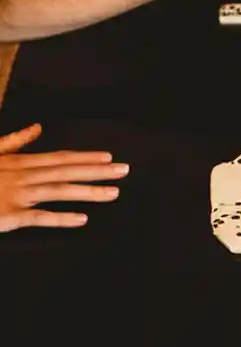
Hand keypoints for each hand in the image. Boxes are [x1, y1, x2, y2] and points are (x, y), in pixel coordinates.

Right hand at [0, 124, 128, 232]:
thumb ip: (14, 141)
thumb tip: (37, 127)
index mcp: (18, 162)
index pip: (59, 158)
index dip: (85, 158)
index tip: (108, 157)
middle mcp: (21, 176)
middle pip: (64, 172)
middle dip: (96, 170)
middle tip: (123, 170)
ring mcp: (16, 195)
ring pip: (57, 191)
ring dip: (87, 191)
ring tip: (113, 193)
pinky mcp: (9, 214)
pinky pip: (39, 217)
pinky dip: (61, 218)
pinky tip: (82, 219)